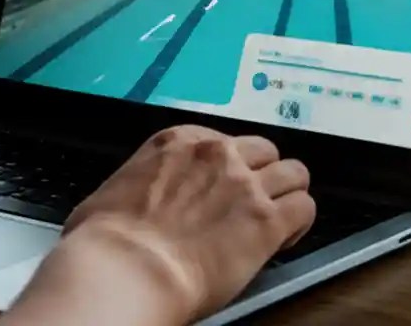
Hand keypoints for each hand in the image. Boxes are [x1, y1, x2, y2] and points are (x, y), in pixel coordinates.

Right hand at [1, 125, 314, 325]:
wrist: (125, 269)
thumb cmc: (106, 241)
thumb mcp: (111, 194)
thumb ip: (136, 187)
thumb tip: (125, 205)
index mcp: (180, 142)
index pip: (226, 141)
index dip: (230, 167)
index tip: (223, 190)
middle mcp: (219, 155)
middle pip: (266, 152)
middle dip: (264, 175)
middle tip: (253, 204)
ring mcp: (246, 185)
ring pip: (295, 174)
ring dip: (288, 195)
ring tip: (278, 220)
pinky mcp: (268, 221)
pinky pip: (304, 208)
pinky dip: (299, 224)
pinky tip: (284, 239)